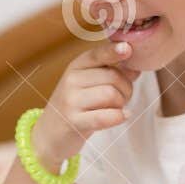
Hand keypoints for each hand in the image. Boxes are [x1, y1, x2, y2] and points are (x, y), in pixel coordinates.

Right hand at [29, 41, 138, 170]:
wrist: (49, 135)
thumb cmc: (75, 107)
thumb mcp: (88, 85)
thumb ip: (110, 74)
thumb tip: (135, 67)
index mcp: (76, 67)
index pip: (98, 54)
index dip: (114, 51)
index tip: (128, 49)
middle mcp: (71, 80)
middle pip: (113, 76)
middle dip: (126, 88)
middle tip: (124, 97)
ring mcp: (71, 101)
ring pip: (111, 95)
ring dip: (122, 104)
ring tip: (117, 108)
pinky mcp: (74, 121)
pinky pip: (105, 116)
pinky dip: (119, 117)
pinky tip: (123, 116)